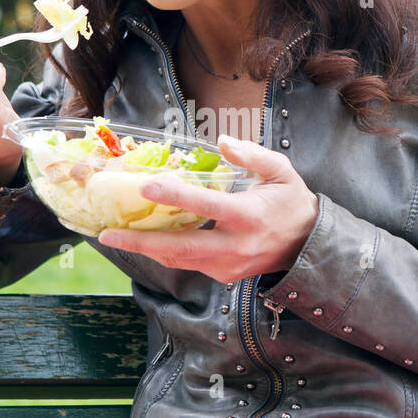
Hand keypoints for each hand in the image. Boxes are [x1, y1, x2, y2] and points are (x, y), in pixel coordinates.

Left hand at [98, 134, 319, 282]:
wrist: (309, 246)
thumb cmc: (292, 203)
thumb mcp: (280, 170)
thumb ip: (251, 154)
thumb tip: (221, 142)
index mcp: (248, 216)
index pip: (205, 206)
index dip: (174, 197)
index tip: (145, 187)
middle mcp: (235, 245)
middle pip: (179, 247)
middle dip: (140, 242)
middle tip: (108, 233)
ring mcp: (227, 265)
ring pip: (178, 260)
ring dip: (145, 249)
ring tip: (115, 237)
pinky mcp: (223, 275)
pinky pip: (188, 264)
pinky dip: (164, 252)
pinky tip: (145, 239)